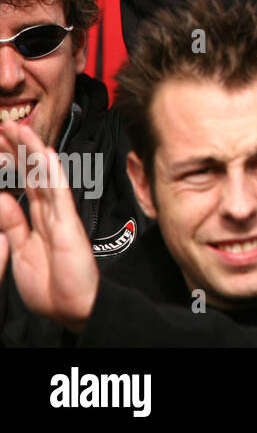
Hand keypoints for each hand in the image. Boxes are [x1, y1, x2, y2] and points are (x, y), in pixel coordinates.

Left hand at [0, 123, 98, 334]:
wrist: (74, 308)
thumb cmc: (51, 286)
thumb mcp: (20, 252)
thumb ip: (12, 225)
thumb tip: (2, 197)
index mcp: (37, 221)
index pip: (22, 184)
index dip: (10, 163)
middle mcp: (50, 213)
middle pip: (32, 175)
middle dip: (18, 150)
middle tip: (5, 125)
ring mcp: (60, 217)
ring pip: (44, 178)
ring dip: (32, 152)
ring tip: (20, 128)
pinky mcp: (69, 225)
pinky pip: (59, 195)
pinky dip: (52, 174)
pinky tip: (46, 156)